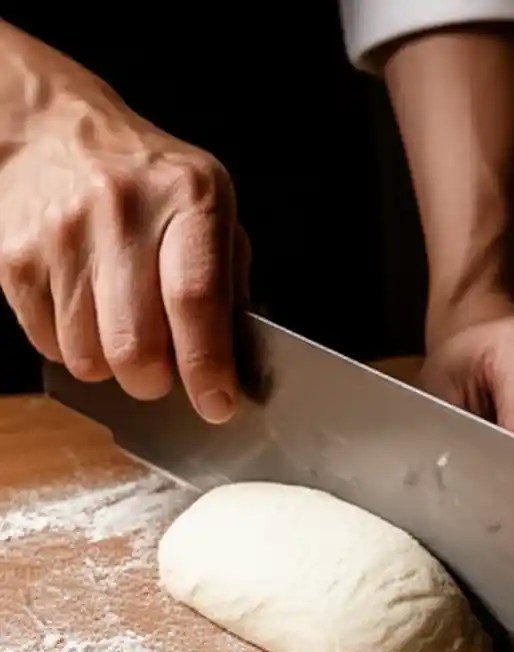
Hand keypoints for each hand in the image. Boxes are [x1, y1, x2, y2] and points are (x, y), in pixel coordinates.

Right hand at [0, 29, 247, 421]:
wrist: (56, 133)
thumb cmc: (151, 182)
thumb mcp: (209, 206)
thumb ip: (229, 280)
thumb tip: (238, 360)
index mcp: (190, 199)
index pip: (196, 300)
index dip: (207, 365)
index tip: (218, 404)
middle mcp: (123, 213)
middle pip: (135, 343)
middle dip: (155, 383)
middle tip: (165, 379)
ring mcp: (62, 234)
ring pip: (88, 356)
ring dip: (113, 370)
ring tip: (125, 337)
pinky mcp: (15, 257)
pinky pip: (47, 343)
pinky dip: (73, 349)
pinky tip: (88, 316)